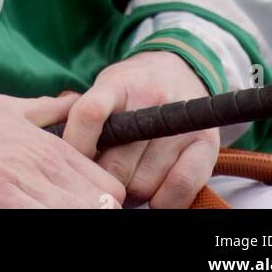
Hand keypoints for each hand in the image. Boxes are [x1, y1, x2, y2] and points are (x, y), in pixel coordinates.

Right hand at [0, 80, 126, 208]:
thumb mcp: (15, 107)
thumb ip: (49, 110)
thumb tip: (75, 102)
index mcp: (51, 143)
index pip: (107, 183)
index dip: (107, 202)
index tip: (97, 206)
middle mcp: (43, 161)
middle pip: (101, 203)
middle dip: (96, 212)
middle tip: (81, 212)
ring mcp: (22, 179)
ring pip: (77, 210)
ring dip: (77, 215)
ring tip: (57, 212)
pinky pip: (39, 217)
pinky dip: (47, 220)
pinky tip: (34, 214)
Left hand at [61, 51, 219, 208]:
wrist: (178, 69)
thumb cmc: (130, 89)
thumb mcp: (104, 88)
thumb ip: (86, 119)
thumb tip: (65, 162)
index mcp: (118, 83)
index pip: (89, 113)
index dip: (75, 146)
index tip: (69, 162)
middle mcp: (152, 100)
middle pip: (116, 165)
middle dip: (104, 180)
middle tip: (102, 179)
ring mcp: (181, 124)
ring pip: (143, 184)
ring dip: (132, 193)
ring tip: (130, 180)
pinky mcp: (206, 144)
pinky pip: (180, 188)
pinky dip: (164, 202)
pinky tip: (155, 198)